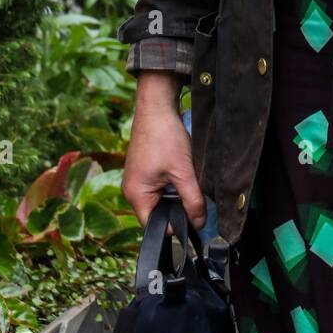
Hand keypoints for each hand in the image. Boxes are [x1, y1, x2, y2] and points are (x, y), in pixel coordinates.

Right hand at [122, 72, 207, 230]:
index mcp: (136, 196)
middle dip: (178, 206)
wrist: (157, 106)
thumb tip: (199, 223)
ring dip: (177, 191)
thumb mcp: (183, 171)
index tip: (194, 215)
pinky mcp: (144, 170)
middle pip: (159, 213)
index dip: (176, 224)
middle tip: (193, 191)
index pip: (156, 226)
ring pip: (162, 198)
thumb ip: (193, 200)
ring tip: (185, 174)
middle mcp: (132, 191)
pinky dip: (173, 181)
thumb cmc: (164, 136)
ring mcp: (137, 180)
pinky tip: (179, 167)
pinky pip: (160, 186)